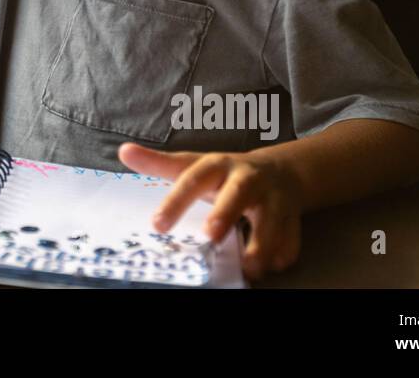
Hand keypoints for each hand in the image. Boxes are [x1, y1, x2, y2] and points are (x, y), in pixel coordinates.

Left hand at [118, 142, 303, 280]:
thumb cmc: (226, 173)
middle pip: (239, 192)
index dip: (176, 200)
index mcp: (218, 165)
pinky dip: (284, 252)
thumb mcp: (194, 165)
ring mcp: (274, 196)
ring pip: (273, 217)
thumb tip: (123, 151)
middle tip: (210, 237)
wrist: (282, 170)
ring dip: (262, 242)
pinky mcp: (294, 216)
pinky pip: (293, 236)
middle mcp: (247, 178)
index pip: (193, 177)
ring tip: (249, 267)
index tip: (158, 224)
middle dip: (227, 213)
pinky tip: (271, 266)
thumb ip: (160, 163)